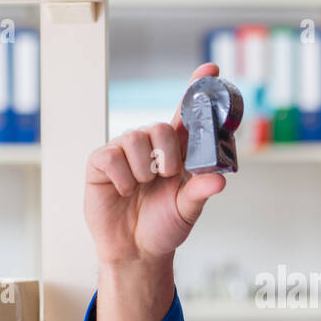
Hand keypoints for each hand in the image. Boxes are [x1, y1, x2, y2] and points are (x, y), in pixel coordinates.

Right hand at [83, 62, 227, 264]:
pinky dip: (122, 178)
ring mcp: (124, 151)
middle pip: (161, 127)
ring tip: (142, 188)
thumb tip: (219, 180)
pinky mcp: (101, 162)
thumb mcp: (188, 210)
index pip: (187, 113)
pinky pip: (112, 156)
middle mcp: (151, 145)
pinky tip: (123, 191)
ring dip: (144, 170)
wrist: (136, 251)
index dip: (197, 88)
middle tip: (166, 177)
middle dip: (168, 155)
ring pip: (136, 140)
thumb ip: (201, 191)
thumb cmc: (163, 226)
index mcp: (177, 151)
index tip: (211, 69)